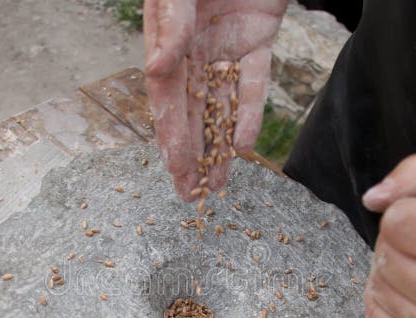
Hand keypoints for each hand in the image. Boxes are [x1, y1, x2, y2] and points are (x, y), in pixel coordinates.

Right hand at [144, 0, 287, 200]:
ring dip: (220, 145)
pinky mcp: (258, 38)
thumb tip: (157, 68)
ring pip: (223, 104)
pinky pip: (254, 80)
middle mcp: (194, 49)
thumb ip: (171, 25)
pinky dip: (251, 111)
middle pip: (192, 110)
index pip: (167, 95)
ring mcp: (226, 46)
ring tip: (216, 184)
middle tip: (190, 194)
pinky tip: (244, 144)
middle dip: (192, 154)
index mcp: (168, 38)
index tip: (175, 168)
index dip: (171, 133)